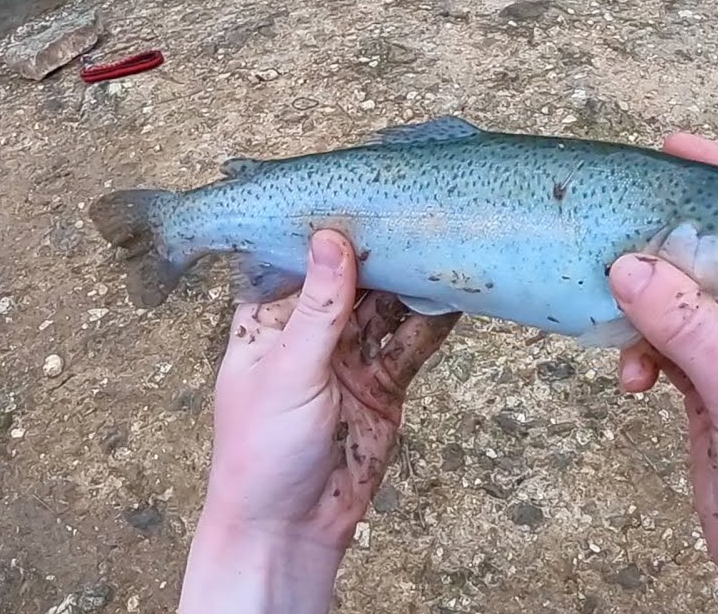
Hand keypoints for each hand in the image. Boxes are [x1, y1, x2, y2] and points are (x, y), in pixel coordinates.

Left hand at [179, 230, 459, 612]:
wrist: (292, 529)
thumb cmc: (261, 454)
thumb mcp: (287, 371)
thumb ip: (318, 307)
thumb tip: (331, 237)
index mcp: (268, 319)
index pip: (299, 258)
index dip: (327, 226)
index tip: (361, 188)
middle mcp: (310, 330)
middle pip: (352, 276)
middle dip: (383, 248)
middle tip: (419, 209)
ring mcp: (350, 356)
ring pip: (388, 305)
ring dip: (413, 279)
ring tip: (445, 240)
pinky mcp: (385, 383)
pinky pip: (413, 342)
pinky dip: (434, 319)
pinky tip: (456, 291)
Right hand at [609, 133, 717, 613]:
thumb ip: (693, 328)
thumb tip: (632, 266)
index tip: (674, 147)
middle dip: (672, 248)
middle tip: (621, 229)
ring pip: (689, 300)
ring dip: (650, 308)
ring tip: (623, 325)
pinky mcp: (716, 389)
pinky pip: (669, 344)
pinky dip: (644, 351)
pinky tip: (631, 378)